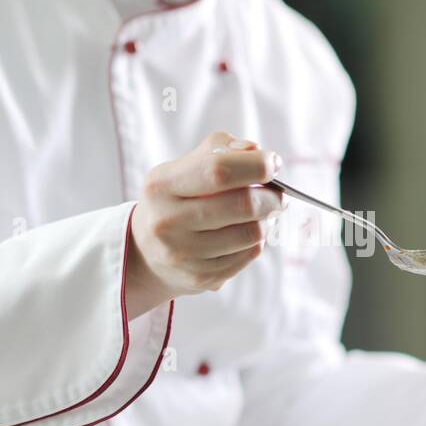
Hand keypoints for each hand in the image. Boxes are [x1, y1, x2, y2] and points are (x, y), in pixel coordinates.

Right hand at [126, 131, 286, 318]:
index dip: (255, 166)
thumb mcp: (185, 167)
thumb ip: (220, 149)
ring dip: (266, 220)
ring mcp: (183, 254)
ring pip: (251, 233)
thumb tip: (255, 151)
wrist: (146, 252)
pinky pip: (249, 255)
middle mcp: (168, 221)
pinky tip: (244, 234)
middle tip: (278, 194)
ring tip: (260, 214)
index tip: (273, 163)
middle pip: (242, 205)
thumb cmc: (176, 198)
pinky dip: (256, 241)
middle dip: (271, 196)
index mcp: (162, 186)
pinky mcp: (200, 277)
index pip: (219, 170)